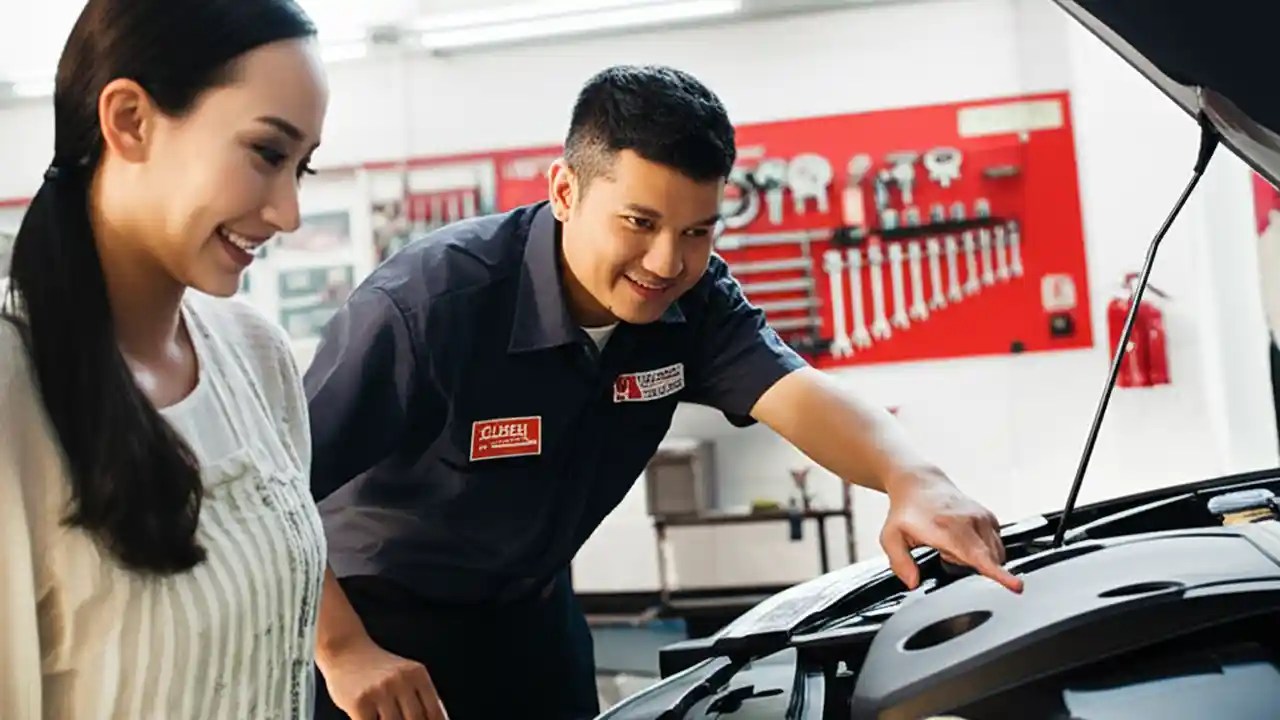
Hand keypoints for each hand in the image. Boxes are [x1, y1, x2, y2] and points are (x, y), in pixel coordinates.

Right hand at [318, 637, 448, 719]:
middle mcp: (401, 681)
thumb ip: (419, 696)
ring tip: (385, 717)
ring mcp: (380, 691)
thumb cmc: (376, 668)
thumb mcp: (404, 674)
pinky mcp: (360, 703)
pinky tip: (373, 718)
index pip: (434, 712)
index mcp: (417, 674)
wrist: (345, 650)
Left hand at [879, 467, 1023, 593]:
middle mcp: (970, 521)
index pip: (978, 557)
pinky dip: (982, 549)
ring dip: (975, 558)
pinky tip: (962, 540)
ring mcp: (983, 517)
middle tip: (943, 551)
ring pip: (994, 555)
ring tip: (950, 544)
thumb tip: (912, 582)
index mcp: (947, 528)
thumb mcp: (891, 537)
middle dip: (967, 566)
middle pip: (987, 561)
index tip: (1016, 586)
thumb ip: (900, 562)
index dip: (998, 575)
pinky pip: (996, 545)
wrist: (918, 483)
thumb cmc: (906, 511)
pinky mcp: (989, 517)